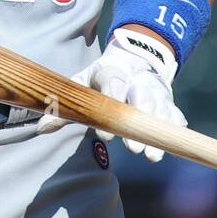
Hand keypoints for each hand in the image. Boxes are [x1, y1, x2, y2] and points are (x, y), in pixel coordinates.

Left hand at [35, 28, 185, 161]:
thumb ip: (63, 106)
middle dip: (138, 122)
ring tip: (152, 157)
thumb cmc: (101, 79)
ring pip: (161, 109)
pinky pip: (175, 116)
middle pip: (142, 98)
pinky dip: (174, 130)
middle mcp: (137, 79)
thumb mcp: (81, 84)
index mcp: (113, 70)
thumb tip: (41, 128)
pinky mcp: (169, 102)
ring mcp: (156, 91)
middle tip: (132, 149)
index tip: (104, 133)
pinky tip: (173, 146)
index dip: (111, 103)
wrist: (134, 60)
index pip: (113, 83)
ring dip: (158, 133)